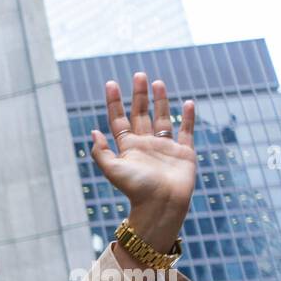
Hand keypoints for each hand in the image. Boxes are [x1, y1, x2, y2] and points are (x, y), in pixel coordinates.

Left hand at [89, 72, 196, 260]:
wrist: (162, 205)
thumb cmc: (136, 189)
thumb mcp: (113, 170)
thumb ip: (101, 152)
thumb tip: (93, 132)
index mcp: (128, 148)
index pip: (118, 120)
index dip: (114, 102)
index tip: (110, 84)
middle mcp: (145, 145)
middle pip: (141, 114)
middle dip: (139, 95)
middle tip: (138, 74)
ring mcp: (165, 148)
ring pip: (162, 119)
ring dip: (160, 101)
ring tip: (157, 82)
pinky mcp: (184, 153)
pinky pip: (186, 132)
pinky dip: (187, 118)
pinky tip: (187, 103)